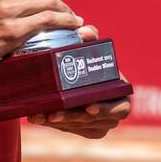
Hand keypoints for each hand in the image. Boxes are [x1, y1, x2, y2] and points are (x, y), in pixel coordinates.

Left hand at [28, 24, 132, 138]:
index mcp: (122, 94)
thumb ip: (90, 37)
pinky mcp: (85, 130)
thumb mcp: (91, 47)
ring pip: (78, 127)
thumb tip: (83, 31)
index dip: (106, 109)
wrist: (78, 76)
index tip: (89, 108)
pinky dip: (54, 124)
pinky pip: (70, 129)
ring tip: (39, 115)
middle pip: (93, 121)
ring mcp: (100, 125)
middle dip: (72, 118)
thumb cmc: (89, 60)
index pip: (121, 108)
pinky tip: (38, 117)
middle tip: (53, 114)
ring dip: (58, 122)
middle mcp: (114, 113)